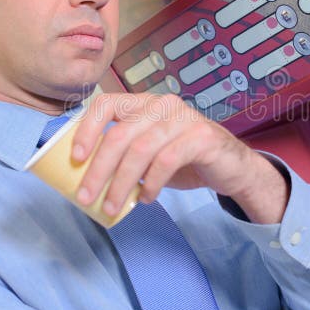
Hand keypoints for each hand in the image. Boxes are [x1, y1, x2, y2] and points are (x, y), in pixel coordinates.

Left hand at [70, 93, 289, 223]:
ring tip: (111, 206)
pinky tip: (145, 198)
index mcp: (144, 104)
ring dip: (121, 183)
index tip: (76, 157)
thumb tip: (82, 177)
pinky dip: (151, 183)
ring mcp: (183, 118)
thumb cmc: (185, 160)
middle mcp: (162, 104)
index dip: (87, 129)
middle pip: (120, 134)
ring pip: (140, 150)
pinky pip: (166, 161)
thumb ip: (123, 154)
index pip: (106, 104)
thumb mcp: (149, 153)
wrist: (233, 168)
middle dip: (98, 169)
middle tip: (85, 197)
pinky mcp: (201, 136)